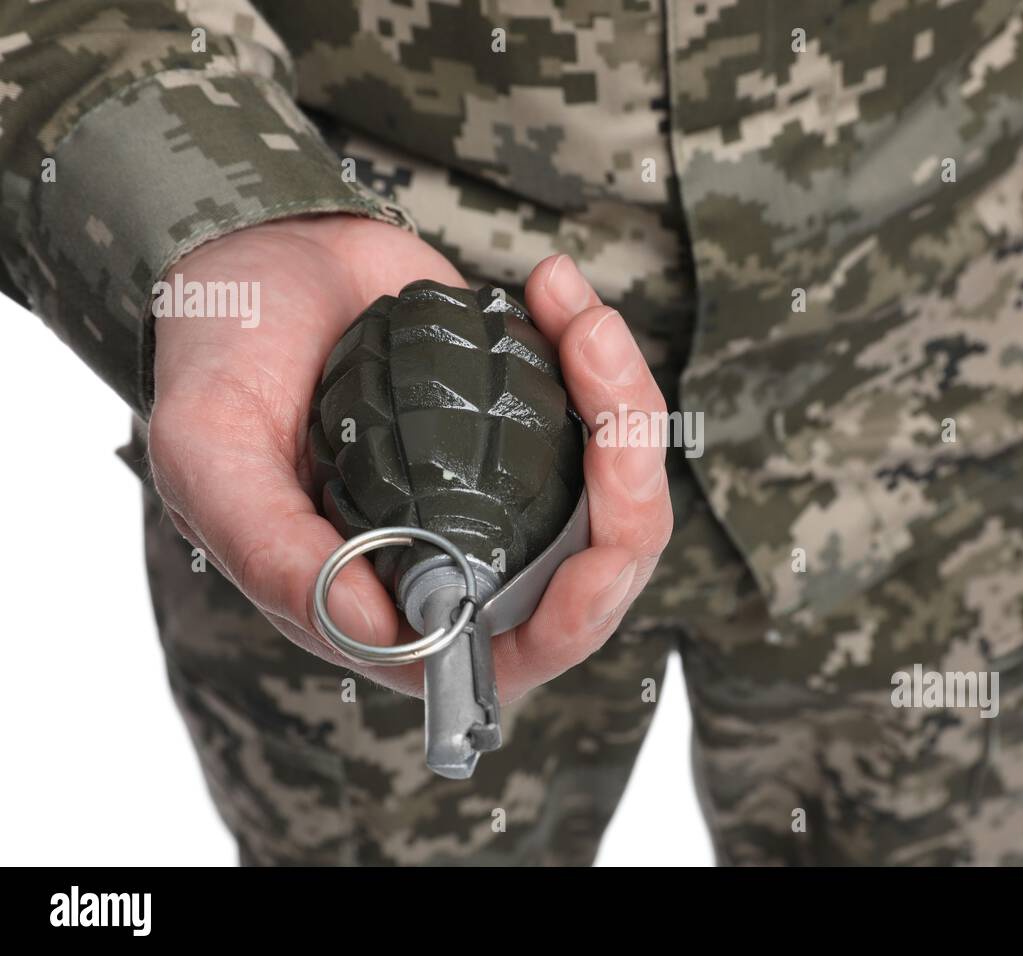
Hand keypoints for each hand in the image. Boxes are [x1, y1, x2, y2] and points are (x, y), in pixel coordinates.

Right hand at [149, 214, 670, 699]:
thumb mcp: (212, 458)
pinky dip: (602, 353)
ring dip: (626, 406)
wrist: (257, 260)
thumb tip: (376, 626)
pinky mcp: (533, 424)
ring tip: (578, 316)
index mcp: (392, 603)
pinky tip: (553, 291)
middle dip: (628, 489)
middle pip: (597, 569)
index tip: (599, 561)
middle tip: (604, 389)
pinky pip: (608, 414)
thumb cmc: (220, 365)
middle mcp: (466, 561)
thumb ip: (274, 553)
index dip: (572, 620)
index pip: (513, 650)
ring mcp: (509, 493)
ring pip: (620, 492)